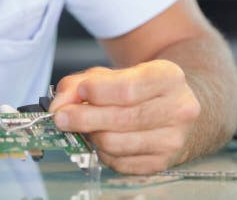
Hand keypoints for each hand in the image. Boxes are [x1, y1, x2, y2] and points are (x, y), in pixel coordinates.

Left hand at [49, 60, 200, 174]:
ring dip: (92, 135)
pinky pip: (119, 162)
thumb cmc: (141, 89)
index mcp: (168, 78)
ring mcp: (172, 139)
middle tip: (62, 117)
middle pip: (120, 118)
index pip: (127, 89)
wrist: (175, 110)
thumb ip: (81, 82)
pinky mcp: (162, 162)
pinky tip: (103, 139)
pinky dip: (102, 152)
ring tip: (86, 126)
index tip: (79, 92)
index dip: (98, 92)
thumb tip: (59, 104)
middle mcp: (178, 109)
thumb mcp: (114, 73)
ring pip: (116, 143)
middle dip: (83, 118)